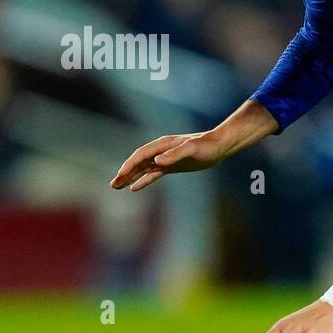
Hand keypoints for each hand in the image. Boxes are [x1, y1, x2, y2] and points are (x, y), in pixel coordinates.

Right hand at [110, 131, 227, 191]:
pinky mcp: (172, 166)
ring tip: (116, 186)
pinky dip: (143, 180)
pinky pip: (153, 174)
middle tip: (112, 184)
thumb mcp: (192, 149)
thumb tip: (156, 161)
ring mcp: (166, 159)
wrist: (220, 146)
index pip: (141, 155)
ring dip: (130, 177)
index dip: (130, 165)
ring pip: (143, 169)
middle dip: (125, 173)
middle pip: (138, 162)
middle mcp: (161, 151)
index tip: (120, 176)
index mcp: (163, 145)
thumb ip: (175, 154)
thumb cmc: (207, 145)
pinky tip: (134, 187)